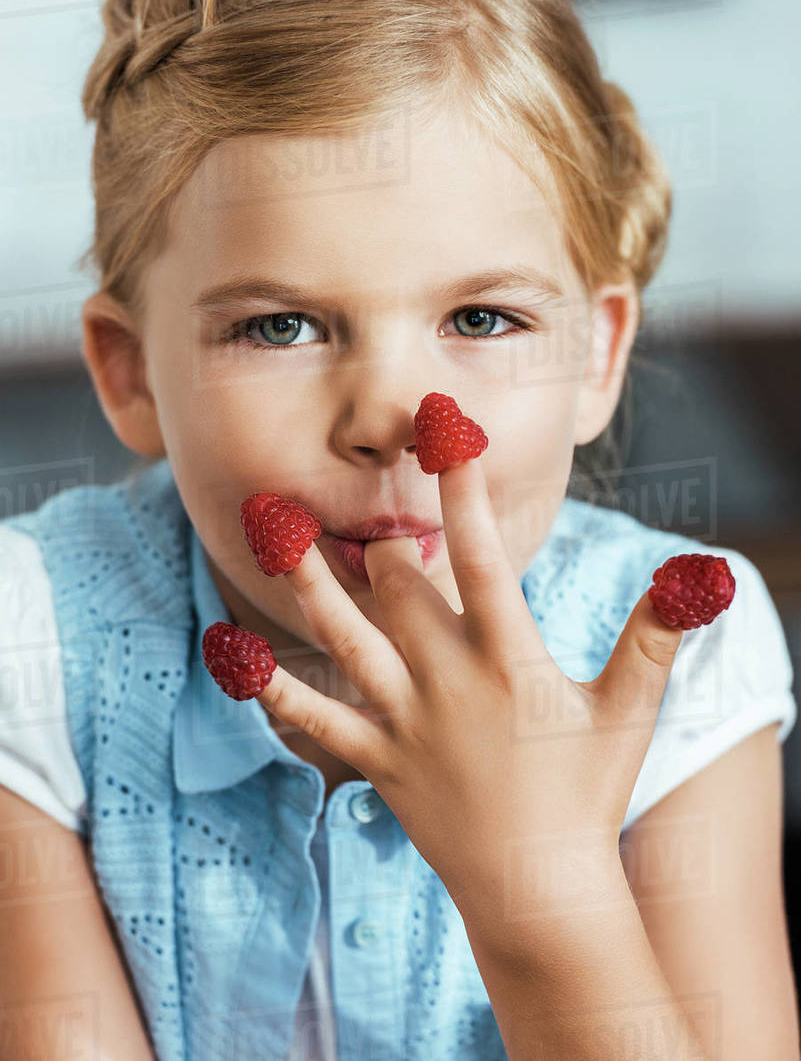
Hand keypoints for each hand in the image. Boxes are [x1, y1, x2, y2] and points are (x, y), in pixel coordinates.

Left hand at [249, 455, 685, 912]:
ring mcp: (403, 719)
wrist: (538, 891)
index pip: (482, 555)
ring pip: (341, 635)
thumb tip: (703, 575)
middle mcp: (446, 678)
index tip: (446, 427)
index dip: (463, 488)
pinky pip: (313, 719)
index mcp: (507, 657)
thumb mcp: (629, 708)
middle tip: (383, 503)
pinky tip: (230, 653)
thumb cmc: (589, 794)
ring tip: (270, 522)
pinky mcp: (376, 758)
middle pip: (400, 582)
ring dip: (305, 576)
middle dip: (389, 531)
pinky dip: (270, 689)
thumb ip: (655, 636)